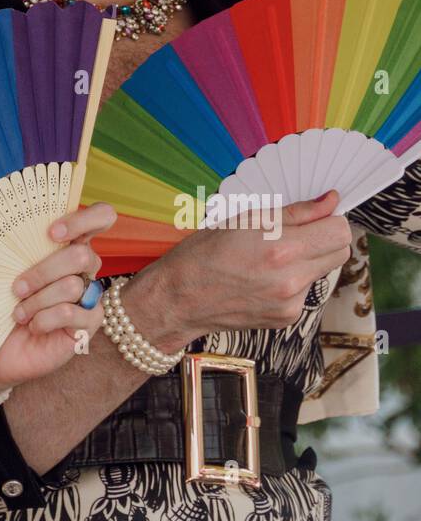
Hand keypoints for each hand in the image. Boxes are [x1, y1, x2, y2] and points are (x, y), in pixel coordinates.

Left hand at [0, 202, 115, 393]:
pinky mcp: (90, 323)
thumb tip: (1, 224)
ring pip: (72, 285)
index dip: (84, 220)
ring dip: (37, 300)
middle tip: (17, 288)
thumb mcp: (6, 268)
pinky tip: (33, 326)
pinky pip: (70, 312)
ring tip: (18, 313)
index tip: (52, 233)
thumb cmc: (2, 300)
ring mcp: (90, 295)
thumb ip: (16, 246)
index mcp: (70, 243)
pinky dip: (44, 319)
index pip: (101, 217)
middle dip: (42, 271)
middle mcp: (85, 266)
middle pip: (82, 255)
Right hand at [128, 189, 351, 352]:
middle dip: (325, 238)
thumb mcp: (245, 219)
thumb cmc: (203, 253)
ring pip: (322, 271)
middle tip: (297, 233)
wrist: (180, 298)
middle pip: (340, 253)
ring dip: (307, 260)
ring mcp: (291, 302)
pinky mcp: (287, 318)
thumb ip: (295, 212)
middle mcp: (292, 279)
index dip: (330, 219)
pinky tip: (264, 277)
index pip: (339, 232)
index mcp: (281, 248)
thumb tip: (329, 201)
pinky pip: (305, 290)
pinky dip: (293, 280)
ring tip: (270, 257)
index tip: (317, 216)